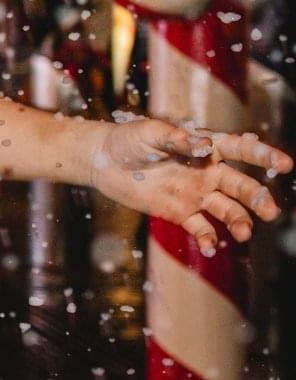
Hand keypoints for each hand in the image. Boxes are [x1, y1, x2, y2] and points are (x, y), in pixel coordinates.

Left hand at [90, 117, 290, 250]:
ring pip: (228, 210)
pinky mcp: (180, 212)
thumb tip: (206, 144)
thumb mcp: (150, 133)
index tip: (286, 164)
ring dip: (240, 221)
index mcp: (205, 148)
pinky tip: (210, 246)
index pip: (241, 150)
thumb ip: (178, 139)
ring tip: (245, 233)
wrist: (102, 161)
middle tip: (269, 211)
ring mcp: (196, 194)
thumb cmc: (128, 140)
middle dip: (258, 198)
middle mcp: (207, 172)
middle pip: (242, 186)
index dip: (264, 156)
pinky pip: (201, 228)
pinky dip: (208, 238)